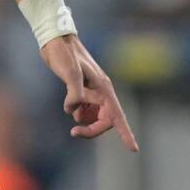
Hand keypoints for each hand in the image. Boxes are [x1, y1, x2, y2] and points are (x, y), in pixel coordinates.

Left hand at [40, 34, 137, 151]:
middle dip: (91, 129)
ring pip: (94, 117)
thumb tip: (73, 112)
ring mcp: (91, 91)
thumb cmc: (65, 53)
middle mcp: (100, 91)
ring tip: (71, 111)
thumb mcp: (70, 72)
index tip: (133, 149)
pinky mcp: (81, 90)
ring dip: (84, 121)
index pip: (117, 116)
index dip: (126, 133)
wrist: (55, 40)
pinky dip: (77, 113)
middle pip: (104, 121)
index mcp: (103, 88)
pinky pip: (84, 110)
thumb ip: (74, 93)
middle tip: (73, 132)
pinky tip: (70, 107)